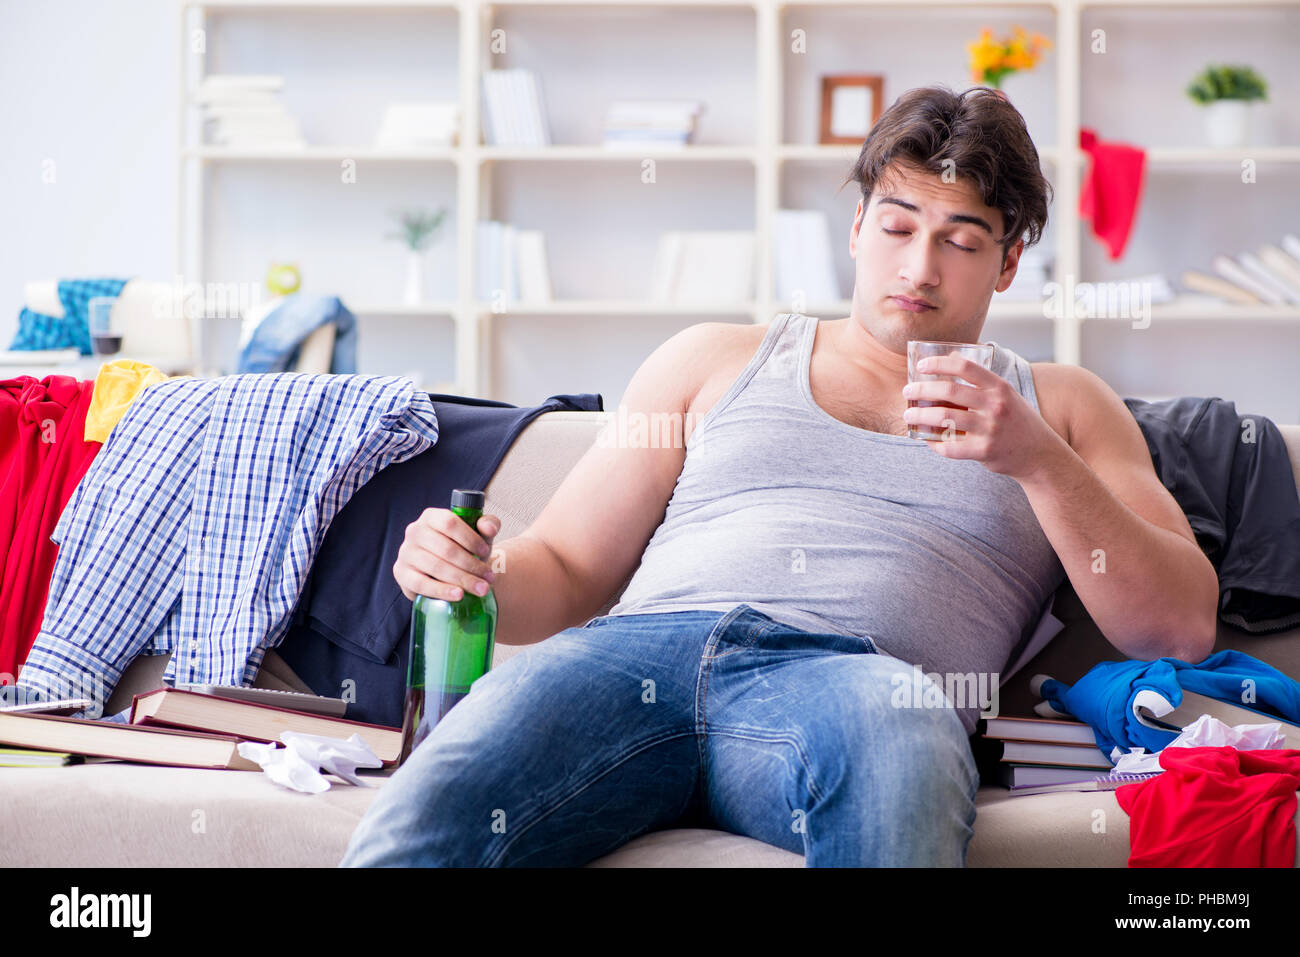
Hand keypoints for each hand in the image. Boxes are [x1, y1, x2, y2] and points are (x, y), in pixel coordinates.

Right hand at [393, 508, 500, 602]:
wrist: (449, 573)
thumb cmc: (465, 549)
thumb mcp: (479, 535)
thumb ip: (489, 525)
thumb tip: (489, 528)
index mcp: (431, 516)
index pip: (449, 523)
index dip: (470, 538)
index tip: (486, 551)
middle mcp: (414, 531)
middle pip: (446, 549)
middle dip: (471, 565)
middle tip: (489, 578)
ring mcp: (405, 552)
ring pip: (436, 566)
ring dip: (462, 579)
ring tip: (481, 589)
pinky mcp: (401, 573)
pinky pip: (421, 584)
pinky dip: (442, 591)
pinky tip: (459, 595)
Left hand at [900, 355, 1066, 481]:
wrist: (1039, 454)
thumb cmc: (1017, 421)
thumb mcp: (1006, 395)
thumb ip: (981, 381)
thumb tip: (950, 359)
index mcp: (999, 387)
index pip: (965, 366)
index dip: (939, 363)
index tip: (921, 366)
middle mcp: (995, 405)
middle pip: (949, 390)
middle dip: (922, 389)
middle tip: (908, 391)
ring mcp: (990, 428)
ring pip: (944, 417)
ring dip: (920, 415)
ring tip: (908, 414)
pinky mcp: (984, 451)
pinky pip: (950, 446)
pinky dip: (934, 442)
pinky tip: (926, 439)